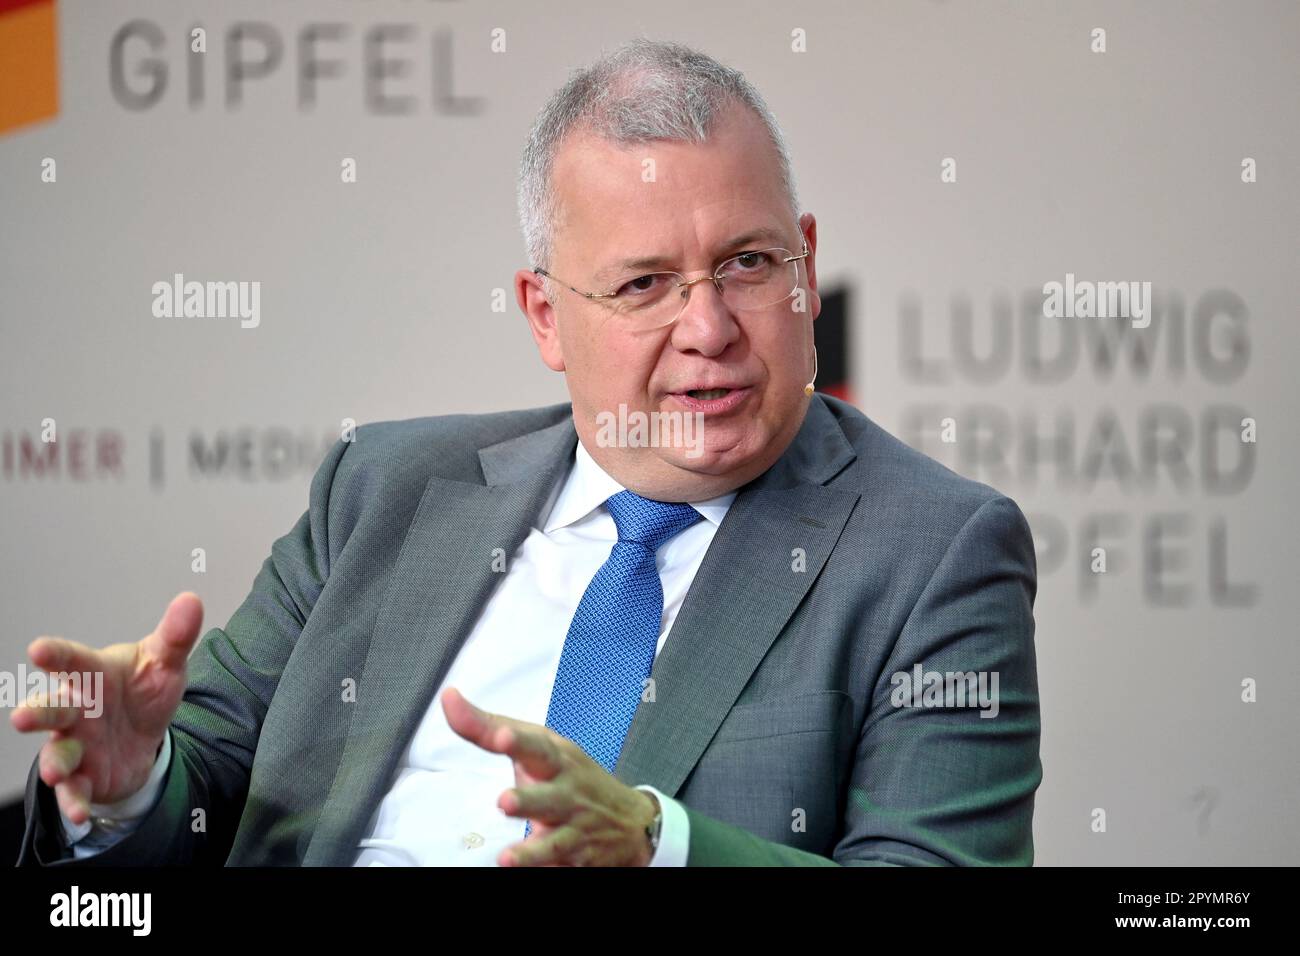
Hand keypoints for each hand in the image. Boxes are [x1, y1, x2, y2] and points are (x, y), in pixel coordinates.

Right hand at [8, 592, 203, 825]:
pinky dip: (74, 802)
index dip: (55, 655)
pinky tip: (80, 813)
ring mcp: (76, 744)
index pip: (72, 661)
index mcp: (93, 675)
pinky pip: (75, 791)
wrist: (146, 734)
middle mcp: (77, 710)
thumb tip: (191, 600)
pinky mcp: (84, 776)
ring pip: (56, 753)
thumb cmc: (143, 690)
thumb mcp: (165, 663)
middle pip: (50, 710)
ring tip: (56, 771)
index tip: (38, 649)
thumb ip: (175, 635)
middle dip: (37, 713)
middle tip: (21, 717)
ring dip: (54, 763)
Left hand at [441, 687, 658, 865]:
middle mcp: (567, 794)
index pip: (536, 747)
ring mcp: (574, 830)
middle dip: (528, 800)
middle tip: (504, 802)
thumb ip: (489, 726)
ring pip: (553, 843)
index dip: (518, 742)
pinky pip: (560, 868)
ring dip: (532, 851)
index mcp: (557, 760)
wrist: (632, 822)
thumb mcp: (540, 745)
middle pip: (547, 798)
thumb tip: (450, 699)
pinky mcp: (576, 860)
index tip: (501, 737)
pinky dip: (546, 872)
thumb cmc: (571, 775)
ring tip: (507, 858)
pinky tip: (523, 873)